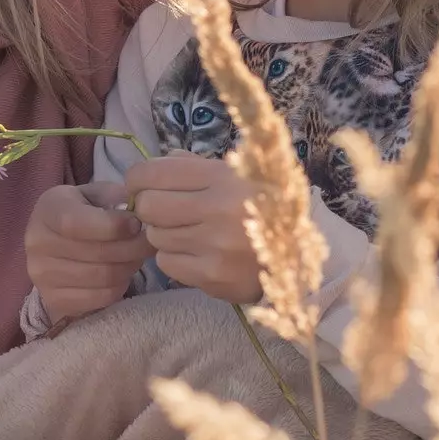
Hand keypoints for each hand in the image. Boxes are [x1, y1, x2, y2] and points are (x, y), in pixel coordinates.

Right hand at [24, 181, 154, 323]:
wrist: (53, 245)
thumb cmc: (80, 213)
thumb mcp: (93, 195)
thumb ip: (113, 196)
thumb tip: (136, 209)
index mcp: (47, 210)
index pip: (76, 223)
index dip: (113, 226)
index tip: (137, 224)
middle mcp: (37, 243)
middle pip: (97, 253)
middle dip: (132, 248)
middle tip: (149, 242)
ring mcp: (43, 276)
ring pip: (103, 277)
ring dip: (129, 267)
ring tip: (136, 256)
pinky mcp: (55, 300)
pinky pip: (101, 297)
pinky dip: (120, 286)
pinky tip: (121, 272)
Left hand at [123, 152, 264, 305]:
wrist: (300, 254)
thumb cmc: (264, 207)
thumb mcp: (237, 174)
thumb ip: (195, 167)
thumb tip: (156, 163)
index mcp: (222, 177)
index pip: (154, 173)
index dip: (138, 179)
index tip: (141, 185)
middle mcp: (217, 209)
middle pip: (149, 206)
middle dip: (149, 208)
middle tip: (164, 212)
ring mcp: (214, 246)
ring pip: (155, 237)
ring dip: (163, 234)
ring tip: (187, 232)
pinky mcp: (211, 276)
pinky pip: (167, 264)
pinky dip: (174, 258)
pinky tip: (195, 253)